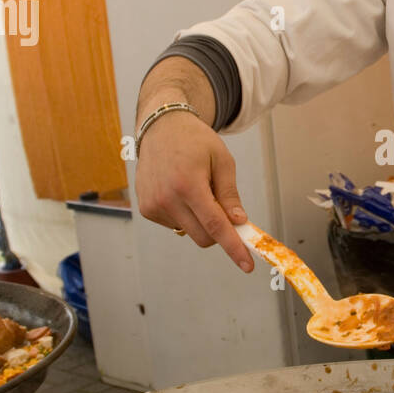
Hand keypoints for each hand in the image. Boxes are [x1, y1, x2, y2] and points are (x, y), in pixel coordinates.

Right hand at [135, 112, 253, 272]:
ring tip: (197, 189)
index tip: (247, 265)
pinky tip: (181, 192)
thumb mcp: (222, 161)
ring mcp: (153, 205)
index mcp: (188, 184)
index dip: (234, 247)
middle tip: (227, 210)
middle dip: (220, 231)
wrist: (161, 128)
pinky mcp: (147, 209)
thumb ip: (230, 195)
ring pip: (190, 232)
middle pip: (203, 236)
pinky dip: (186, 215)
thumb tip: (239, 222)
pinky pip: (177, 225)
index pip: (215, 225)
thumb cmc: (195, 141)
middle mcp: (167, 198)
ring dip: (201, 220)